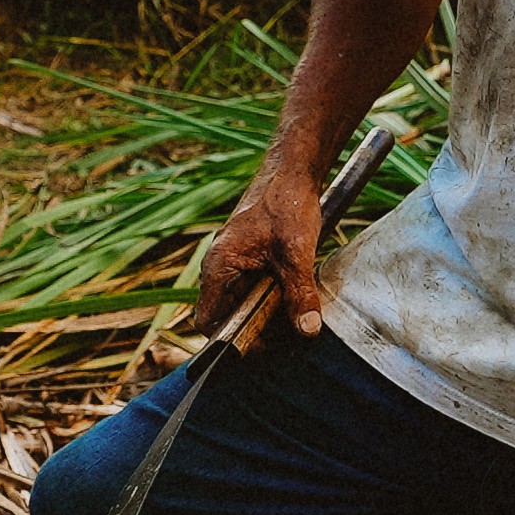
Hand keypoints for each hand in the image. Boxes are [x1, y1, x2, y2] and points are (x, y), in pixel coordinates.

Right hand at [195, 160, 329, 351]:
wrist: (292, 171)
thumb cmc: (286, 204)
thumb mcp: (297, 253)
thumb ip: (300, 293)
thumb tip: (307, 331)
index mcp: (218, 267)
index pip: (207, 322)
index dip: (230, 341)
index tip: (262, 343)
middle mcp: (219, 267)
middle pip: (227, 316)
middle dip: (255, 329)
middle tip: (287, 332)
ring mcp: (233, 262)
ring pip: (242, 303)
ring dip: (266, 313)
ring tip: (294, 313)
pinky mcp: (248, 257)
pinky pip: (253, 288)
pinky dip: (272, 297)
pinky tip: (295, 293)